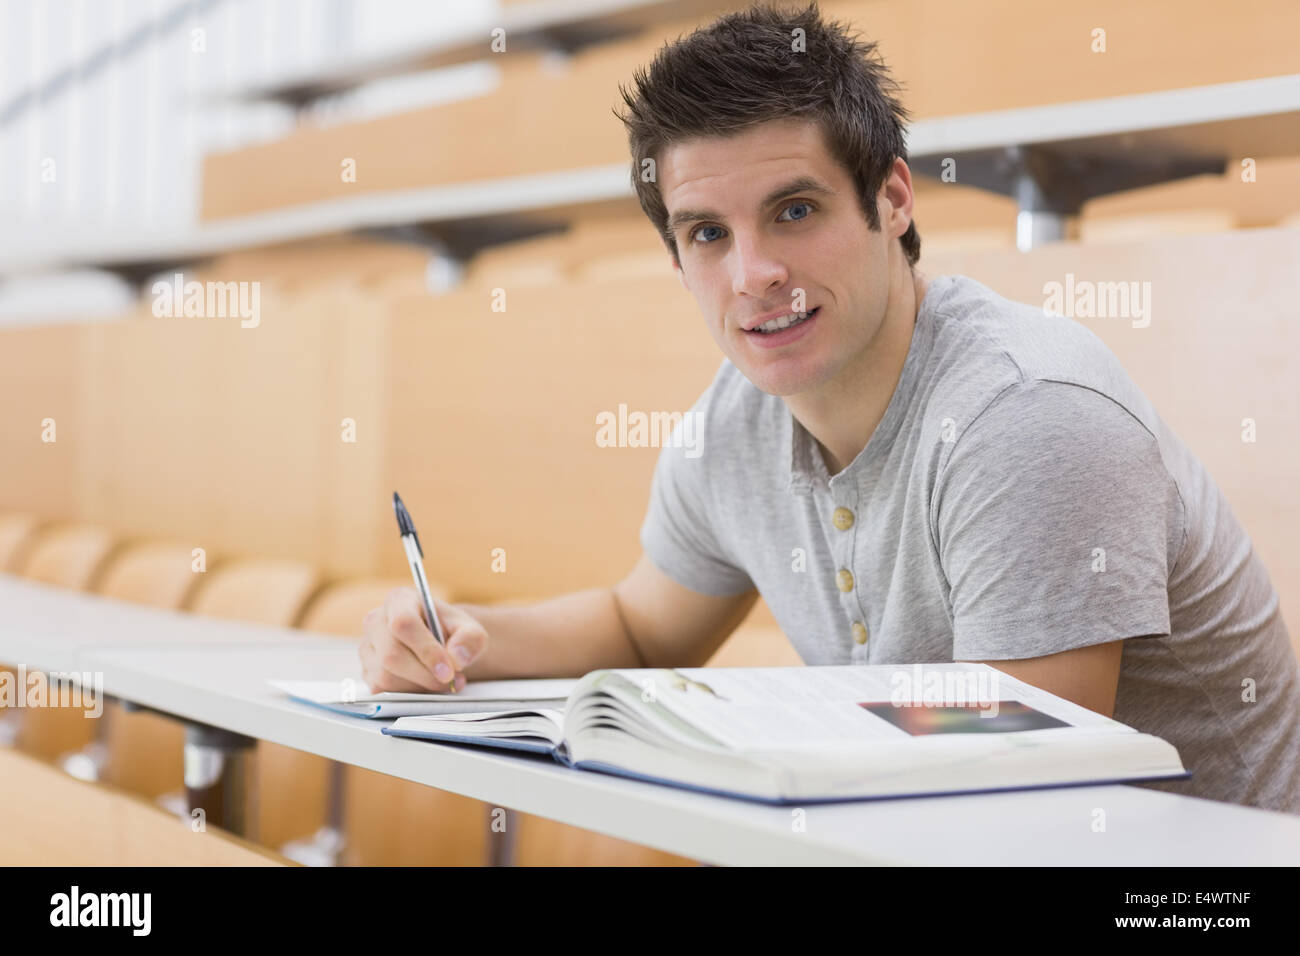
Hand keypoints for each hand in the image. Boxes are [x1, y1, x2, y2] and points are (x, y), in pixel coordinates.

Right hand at [359, 587, 487, 692]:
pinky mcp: (367, 671)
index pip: (403, 623)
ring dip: (419, 686)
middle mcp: (376, 621)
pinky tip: (426, 685)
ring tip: (444, 682)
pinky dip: (408, 693)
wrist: (441, 643)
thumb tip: (456, 657)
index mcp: (399, 600)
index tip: (449, 670)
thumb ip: (470, 638)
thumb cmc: (452, 632)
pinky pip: (382, 690)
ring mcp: (367, 647)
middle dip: (425, 675)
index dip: (426, 650)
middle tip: (451, 680)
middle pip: (392, 655)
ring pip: (386, 676)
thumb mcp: (470, 629)